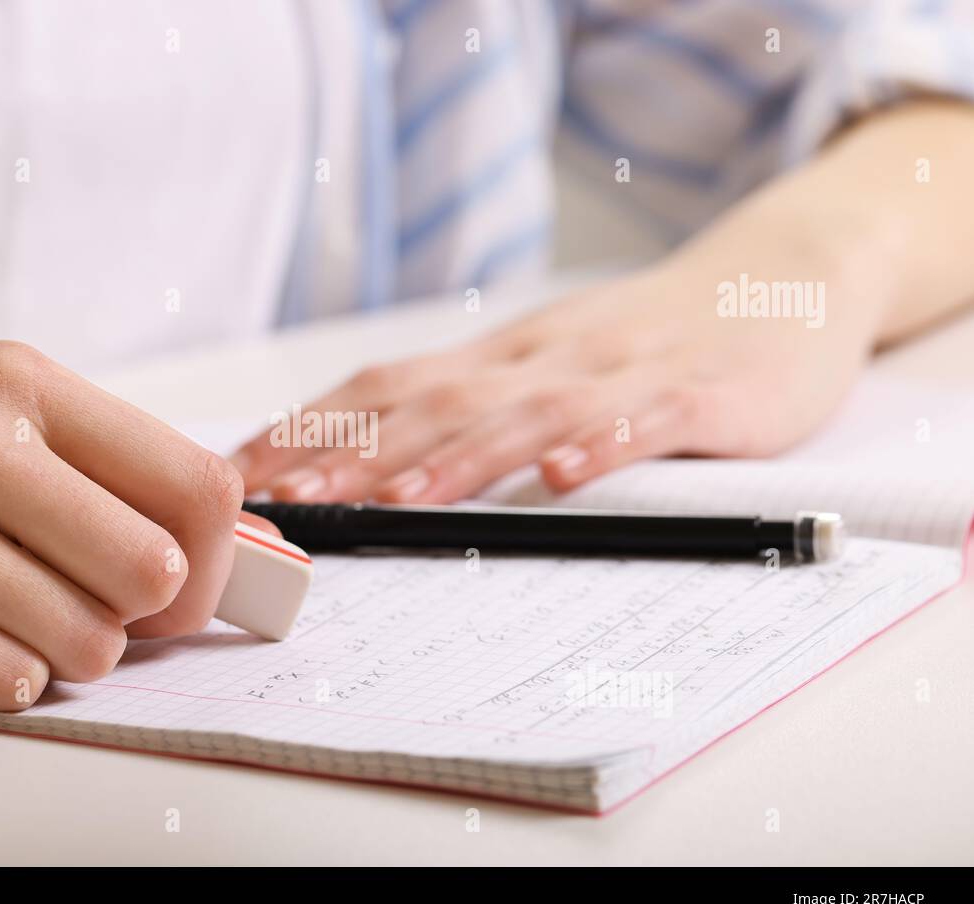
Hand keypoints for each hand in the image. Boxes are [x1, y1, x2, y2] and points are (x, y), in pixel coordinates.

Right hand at [0, 341, 259, 710]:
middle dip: (137, 620)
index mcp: (18, 382)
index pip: (196, 484)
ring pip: (86, 640)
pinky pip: (2, 679)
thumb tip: (219, 558)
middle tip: (88, 614)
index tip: (178, 592)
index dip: (211, 562)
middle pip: (155, 571)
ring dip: (59, 654)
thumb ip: (94, 476)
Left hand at [233, 259, 881, 502]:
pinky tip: (558, 479)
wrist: (780, 277)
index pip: (385, 389)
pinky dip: (597, 446)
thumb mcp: (545, 365)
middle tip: (288, 500)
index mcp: (500, 357)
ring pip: (526, 413)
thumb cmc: (644, 338)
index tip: (249, 475)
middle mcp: (544, 357)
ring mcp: (621, 371)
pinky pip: (643, 420)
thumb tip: (371, 457)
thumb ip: (473, 406)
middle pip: (436, 403)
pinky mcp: (700, 394)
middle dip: (355, 453)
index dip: (313, 431)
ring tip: (395, 500)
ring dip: (456, 459)